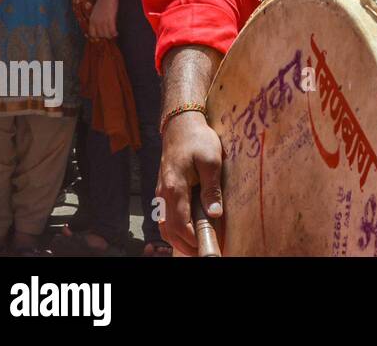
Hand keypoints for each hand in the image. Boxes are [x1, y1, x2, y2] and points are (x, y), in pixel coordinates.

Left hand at [86, 0, 119, 39]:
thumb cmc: (103, 3)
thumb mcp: (96, 12)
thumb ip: (96, 19)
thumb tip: (99, 26)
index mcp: (91, 20)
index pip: (92, 33)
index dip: (97, 36)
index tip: (102, 35)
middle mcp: (96, 22)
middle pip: (100, 35)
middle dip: (105, 36)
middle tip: (109, 35)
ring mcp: (103, 21)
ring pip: (106, 34)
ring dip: (110, 35)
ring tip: (114, 34)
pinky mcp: (110, 20)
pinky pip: (112, 30)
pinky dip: (114, 33)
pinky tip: (116, 33)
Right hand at [157, 110, 223, 256]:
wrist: (180, 125)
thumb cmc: (198, 140)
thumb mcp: (211, 161)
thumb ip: (212, 189)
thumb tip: (215, 214)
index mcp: (175, 188)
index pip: (180, 224)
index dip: (192, 239)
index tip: (206, 246)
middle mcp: (164, 193)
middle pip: (168, 230)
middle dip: (184, 245)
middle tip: (202, 251)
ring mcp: (161, 192)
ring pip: (163, 225)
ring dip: (177, 239)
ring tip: (195, 246)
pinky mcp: (163, 189)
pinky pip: (164, 215)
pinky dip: (173, 228)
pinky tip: (186, 231)